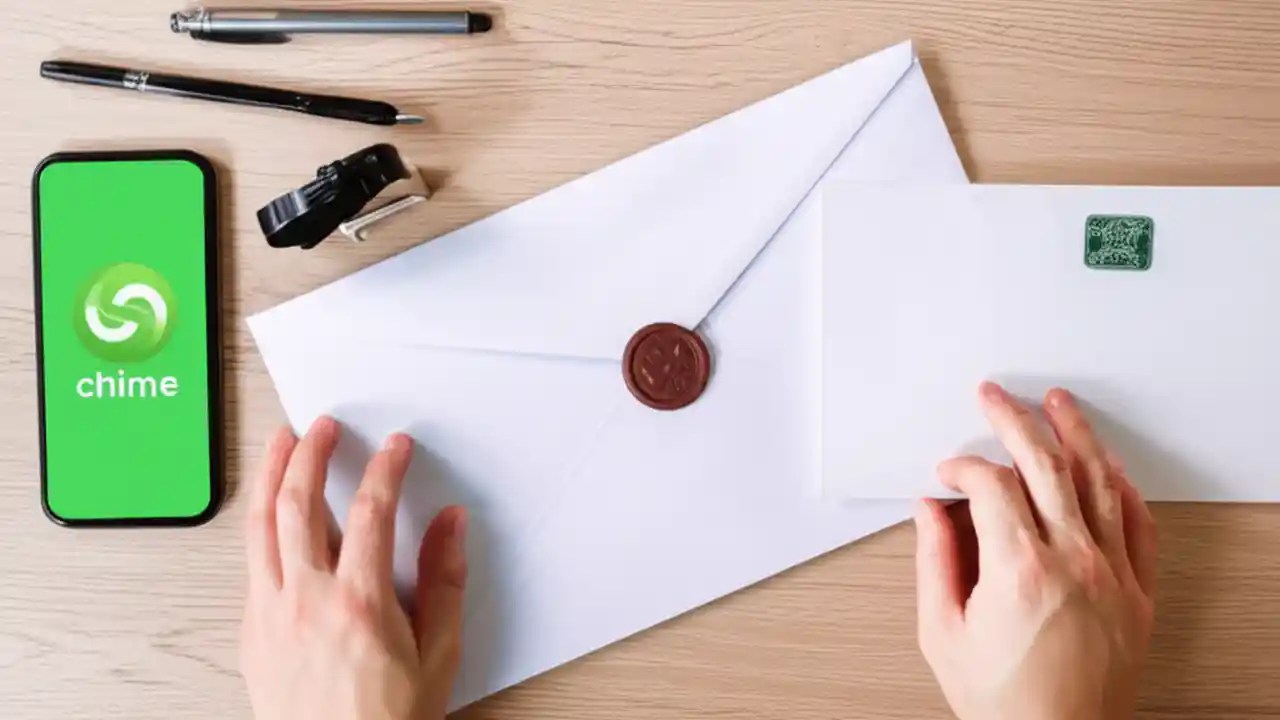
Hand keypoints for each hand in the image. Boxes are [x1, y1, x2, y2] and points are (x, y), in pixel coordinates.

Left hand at [239, 417, 467, 719]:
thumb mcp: (438, 654)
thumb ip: (444, 581)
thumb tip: (450, 526)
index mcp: (359, 602)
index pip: (372, 511)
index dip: (384, 468)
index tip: (394, 447)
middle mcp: (306, 600)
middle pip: (299, 504)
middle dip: (310, 453)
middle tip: (322, 427)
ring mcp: (270, 615)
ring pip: (260, 527)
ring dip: (270, 477)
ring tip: (278, 445)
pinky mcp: (251, 634)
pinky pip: (250, 563)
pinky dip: (259, 525)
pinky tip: (267, 514)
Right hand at [916, 383, 1156, 719]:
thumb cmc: (1003, 702)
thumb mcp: (942, 632)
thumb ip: (933, 561)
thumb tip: (929, 512)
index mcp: (1019, 571)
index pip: (992, 484)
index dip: (963, 466)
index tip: (949, 471)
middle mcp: (1073, 563)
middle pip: (1044, 464)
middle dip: (1013, 420)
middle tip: (995, 397)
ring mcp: (1112, 575)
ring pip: (1097, 481)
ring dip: (1075, 434)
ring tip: (1058, 405)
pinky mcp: (1136, 593)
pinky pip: (1138, 523)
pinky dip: (1122, 486)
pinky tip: (1108, 466)